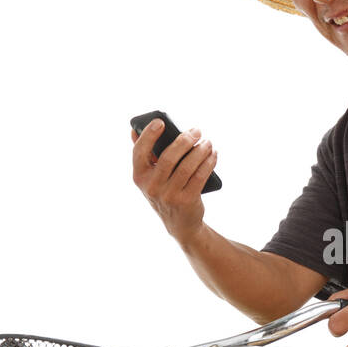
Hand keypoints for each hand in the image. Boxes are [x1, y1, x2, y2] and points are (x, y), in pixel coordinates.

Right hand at [131, 118, 216, 244]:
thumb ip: (144, 155)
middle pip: (168, 157)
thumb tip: (134, 129)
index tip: (160, 122)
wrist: (180, 224)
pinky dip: (208, 162)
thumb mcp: (151, 178)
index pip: (139, 152)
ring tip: (208, 142)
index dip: (149, 135)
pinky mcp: (186, 201)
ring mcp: (169, 195)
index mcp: (139, 177)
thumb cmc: (165, 192)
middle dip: (184, 140)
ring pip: (187, 166)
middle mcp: (151, 187)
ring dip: (200, 150)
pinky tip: (213, 154)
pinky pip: (199, 176)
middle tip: (196, 131)